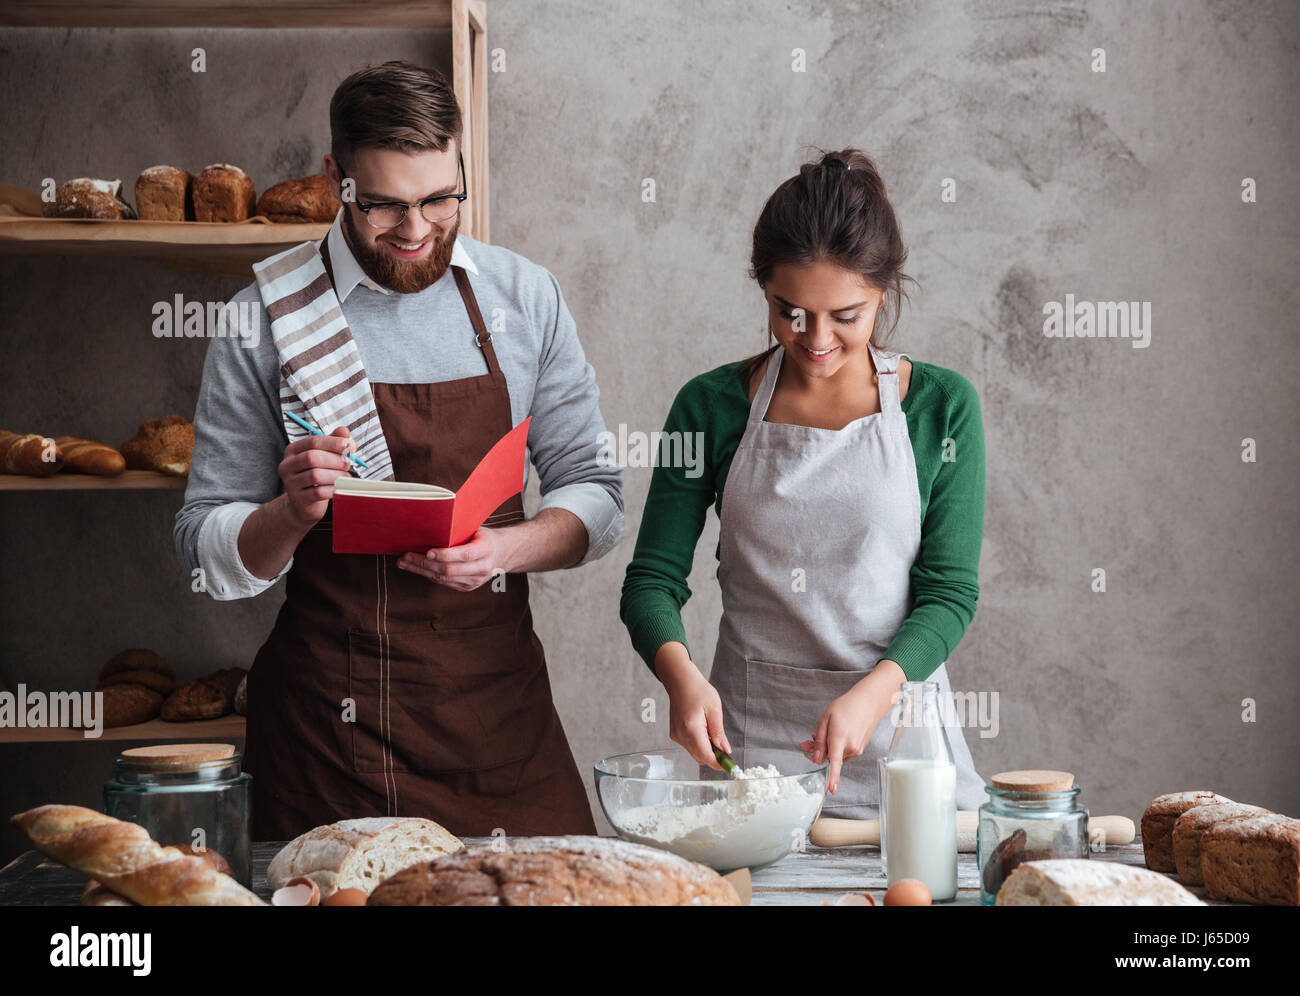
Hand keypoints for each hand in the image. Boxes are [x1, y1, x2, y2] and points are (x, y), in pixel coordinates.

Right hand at [278, 427, 355, 526]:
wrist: (304, 504)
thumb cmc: (316, 476)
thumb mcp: (323, 457)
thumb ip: (333, 442)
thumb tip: (344, 431)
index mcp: (293, 451)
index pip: (313, 441)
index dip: (334, 442)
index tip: (350, 446)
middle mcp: (287, 465)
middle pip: (312, 457)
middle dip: (335, 459)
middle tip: (348, 463)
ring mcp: (290, 483)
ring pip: (316, 475)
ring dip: (336, 475)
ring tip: (345, 476)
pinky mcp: (298, 499)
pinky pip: (318, 492)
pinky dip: (332, 489)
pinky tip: (338, 487)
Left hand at [396, 526, 509, 590]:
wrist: (503, 553)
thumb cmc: (485, 538)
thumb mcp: (477, 530)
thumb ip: (459, 531)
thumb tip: (432, 525)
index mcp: (486, 550)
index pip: (464, 555)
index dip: (445, 555)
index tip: (428, 552)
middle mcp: (482, 568)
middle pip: (449, 569)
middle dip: (424, 563)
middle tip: (406, 555)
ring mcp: (474, 581)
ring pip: (443, 578)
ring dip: (420, 571)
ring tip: (404, 562)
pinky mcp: (467, 587)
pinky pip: (444, 583)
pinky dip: (427, 575)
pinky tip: (416, 568)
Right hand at [657, 647, 728, 769]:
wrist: (680, 681)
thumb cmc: (697, 690)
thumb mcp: (714, 709)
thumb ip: (719, 732)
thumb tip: (725, 750)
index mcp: (691, 728)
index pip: (705, 755)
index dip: (718, 763)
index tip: (729, 766)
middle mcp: (681, 735)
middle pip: (700, 757)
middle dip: (714, 757)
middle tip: (726, 751)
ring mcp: (676, 735)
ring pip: (694, 753)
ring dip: (706, 750)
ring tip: (713, 734)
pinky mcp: (675, 734)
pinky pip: (689, 746)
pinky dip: (699, 745)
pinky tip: (704, 732)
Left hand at [801, 678, 899, 795]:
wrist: (868, 703)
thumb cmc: (846, 707)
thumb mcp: (826, 719)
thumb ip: (819, 740)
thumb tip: (815, 758)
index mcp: (840, 738)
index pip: (834, 762)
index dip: (832, 777)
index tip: (831, 790)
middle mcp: (851, 747)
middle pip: (829, 758)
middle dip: (819, 751)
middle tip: (809, 739)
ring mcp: (857, 750)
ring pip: (836, 757)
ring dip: (828, 749)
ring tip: (828, 732)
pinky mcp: (859, 750)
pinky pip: (843, 754)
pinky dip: (837, 748)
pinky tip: (837, 735)